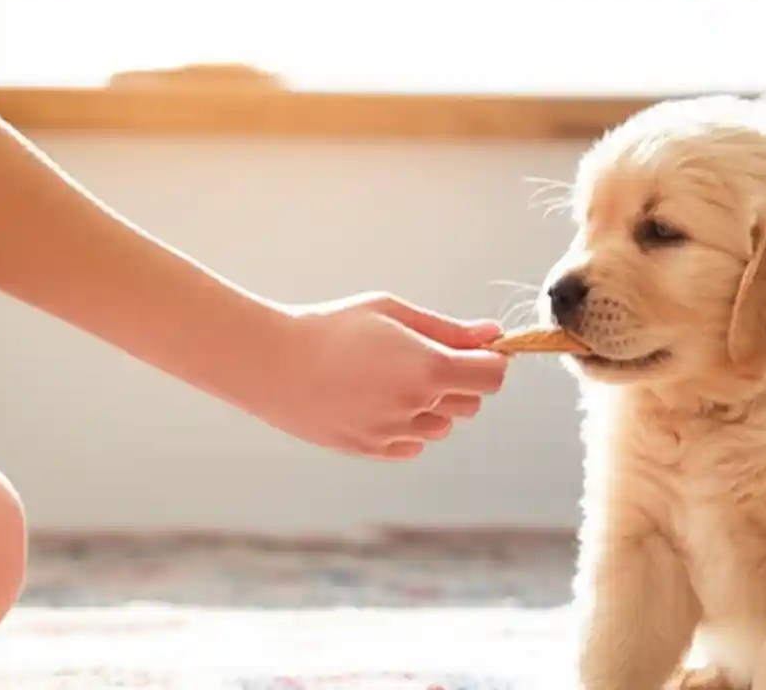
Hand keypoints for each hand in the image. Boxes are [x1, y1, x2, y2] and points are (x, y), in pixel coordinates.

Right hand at [234, 293, 507, 459]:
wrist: (271, 361)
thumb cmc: (333, 327)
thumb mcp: (393, 314)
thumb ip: (448, 329)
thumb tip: (493, 334)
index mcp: (429, 370)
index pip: (493, 377)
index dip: (489, 360)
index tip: (474, 349)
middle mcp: (417, 407)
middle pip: (472, 404)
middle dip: (461, 380)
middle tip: (425, 355)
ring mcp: (393, 434)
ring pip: (442, 426)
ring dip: (433, 405)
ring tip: (392, 377)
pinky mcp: (370, 450)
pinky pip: (412, 444)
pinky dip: (407, 425)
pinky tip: (376, 399)